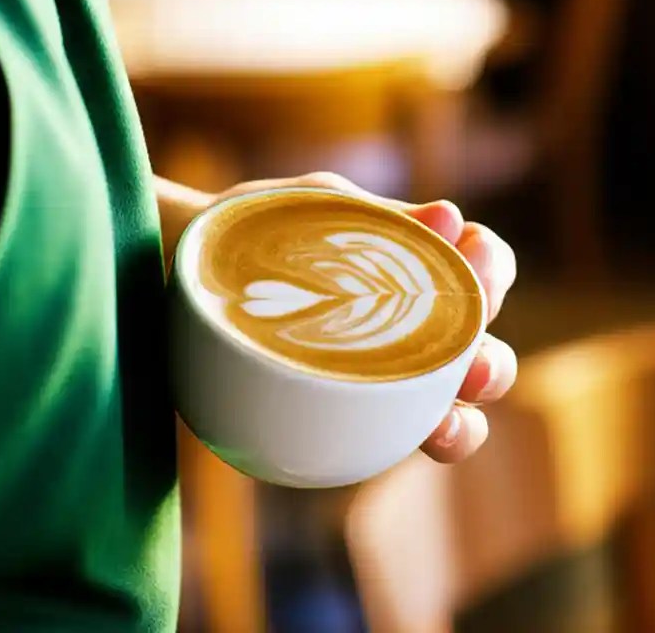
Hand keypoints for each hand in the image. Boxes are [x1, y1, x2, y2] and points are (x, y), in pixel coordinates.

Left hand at [158, 172, 517, 463]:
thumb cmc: (247, 229)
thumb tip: (448, 216)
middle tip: (469, 366)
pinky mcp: (334, 422)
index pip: (480, 271)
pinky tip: (403, 443)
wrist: (161, 262)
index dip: (493, 271)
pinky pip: (382, 443)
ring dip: (462, 424)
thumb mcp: (307, 207)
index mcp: (410, 269)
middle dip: (489, 364)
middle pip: (479, 354)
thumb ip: (371, 214)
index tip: (474, 261)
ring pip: (448, 413)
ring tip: (446, 426)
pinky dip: (406, 446)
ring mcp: (373, 382)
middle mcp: (405, 331)